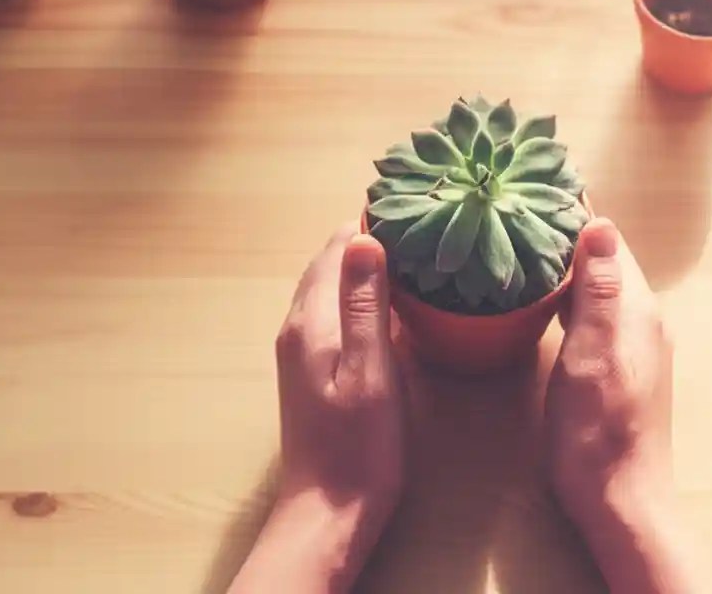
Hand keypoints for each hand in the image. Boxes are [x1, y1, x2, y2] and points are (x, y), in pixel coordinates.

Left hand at [229, 227, 402, 593]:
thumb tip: (364, 238)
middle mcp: (296, 327)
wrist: (329, 508)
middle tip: (415, 219)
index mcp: (310, 321)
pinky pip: (332, 312)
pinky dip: (357, 294)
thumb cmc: (359, 444)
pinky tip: (388, 300)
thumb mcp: (370, 369)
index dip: (369, 222)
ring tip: (407, 249)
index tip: (410, 202)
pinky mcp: (308, 369)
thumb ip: (365, 304)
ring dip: (361, 265)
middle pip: (327, 263)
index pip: (334, 248)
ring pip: (328, 287)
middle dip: (364, 237)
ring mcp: (298, 349)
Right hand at [547, 218, 672, 519]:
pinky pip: (596, 311)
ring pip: (600, 285)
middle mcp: (643, 320)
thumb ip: (600, 290)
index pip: (609, 241)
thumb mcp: (593, 354)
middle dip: (568, 230)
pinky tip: (543, 296)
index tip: (540, 179)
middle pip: (606, 260)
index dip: (577, 210)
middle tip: (520, 203)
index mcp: (638, 310)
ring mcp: (634, 345)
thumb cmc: (598, 432)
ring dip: (568, 261)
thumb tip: (599, 223)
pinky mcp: (620, 366)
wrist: (621, 499)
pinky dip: (570, 292)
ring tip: (525, 238)